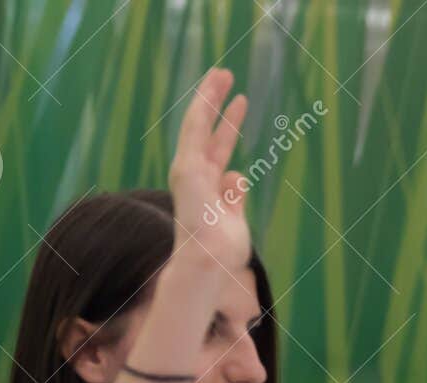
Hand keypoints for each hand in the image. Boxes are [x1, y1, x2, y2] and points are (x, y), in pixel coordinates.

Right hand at [169, 68, 250, 270]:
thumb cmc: (221, 251)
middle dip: (216, 103)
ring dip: (211, 96)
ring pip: (198, 123)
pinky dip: (205, 107)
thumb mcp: (235, 219)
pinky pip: (196, 130)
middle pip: (205, 130)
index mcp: (205, 186)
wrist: (208, 264)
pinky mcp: (187, 169)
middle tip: (227, 76)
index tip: (239, 103)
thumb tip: (239, 175)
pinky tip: (216, 87)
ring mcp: (188, 170)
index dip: (227, 125)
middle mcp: (193, 174)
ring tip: (224, 73)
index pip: (217, 148)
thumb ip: (233, 197)